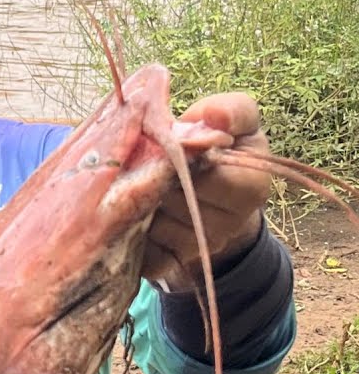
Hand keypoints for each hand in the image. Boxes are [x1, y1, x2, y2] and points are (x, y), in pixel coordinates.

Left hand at [142, 92, 270, 289]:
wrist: (213, 191)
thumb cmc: (222, 146)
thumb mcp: (237, 120)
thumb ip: (232, 111)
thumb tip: (214, 117)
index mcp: (250, 187)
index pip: (209, 176)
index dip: (180, 157)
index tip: (167, 141)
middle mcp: (228, 224)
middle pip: (174, 200)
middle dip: (151, 177)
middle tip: (139, 158)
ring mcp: (198, 247)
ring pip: (153, 224)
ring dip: (135, 201)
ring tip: (131, 181)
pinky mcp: (169, 262)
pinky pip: (140, 251)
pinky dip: (126, 231)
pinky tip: (123, 211)